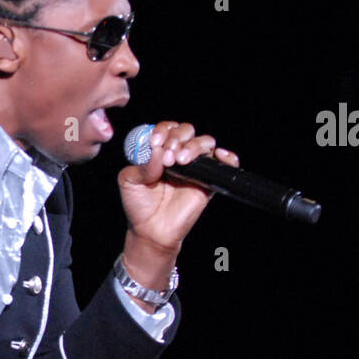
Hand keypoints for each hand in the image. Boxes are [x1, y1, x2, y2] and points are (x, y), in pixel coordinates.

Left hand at [117, 121, 239, 253]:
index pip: (167, 129)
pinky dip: (228, 157)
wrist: (150, 229)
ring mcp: (195, 167)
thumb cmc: (138, 204)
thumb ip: (142, 164)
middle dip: (177, 138)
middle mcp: (179, 154)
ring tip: (180, 161)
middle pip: (187, 131)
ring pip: (205, 142)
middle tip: (168, 155)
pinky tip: (220, 155)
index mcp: (160, 150)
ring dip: (193, 146)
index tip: (155, 143)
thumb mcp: (129, 180)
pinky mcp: (208, 181)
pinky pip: (225, 165)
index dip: (162, 131)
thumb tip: (158, 151)